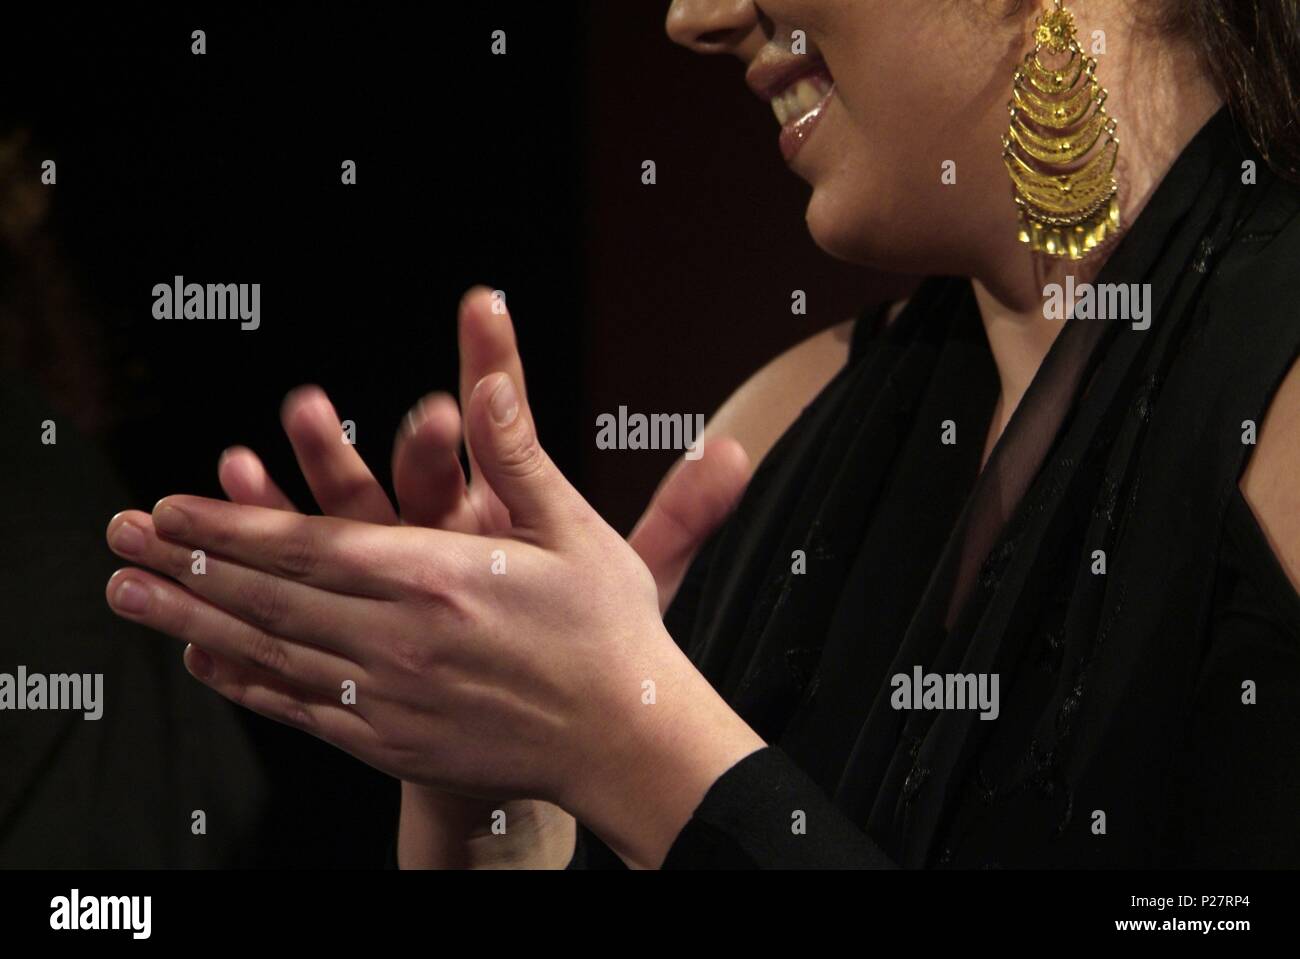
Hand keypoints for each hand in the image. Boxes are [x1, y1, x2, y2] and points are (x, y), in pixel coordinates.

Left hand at [106, 363, 763, 866]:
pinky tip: (207, 668)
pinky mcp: (393, 744)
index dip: (233, 526)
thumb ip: (513, 451)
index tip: (172, 506)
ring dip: (195, 622)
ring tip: (131, 599)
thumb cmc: (607, 631)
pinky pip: (302, 712)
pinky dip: (247, 687)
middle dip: (189, 567)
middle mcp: (401, 641)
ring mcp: (391, 701)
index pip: (311, 546)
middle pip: (272, 598)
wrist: (625, 740)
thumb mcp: (573, 526)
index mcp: (440, 578)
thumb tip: (480, 376)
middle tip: (123, 543)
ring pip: (272, 654)